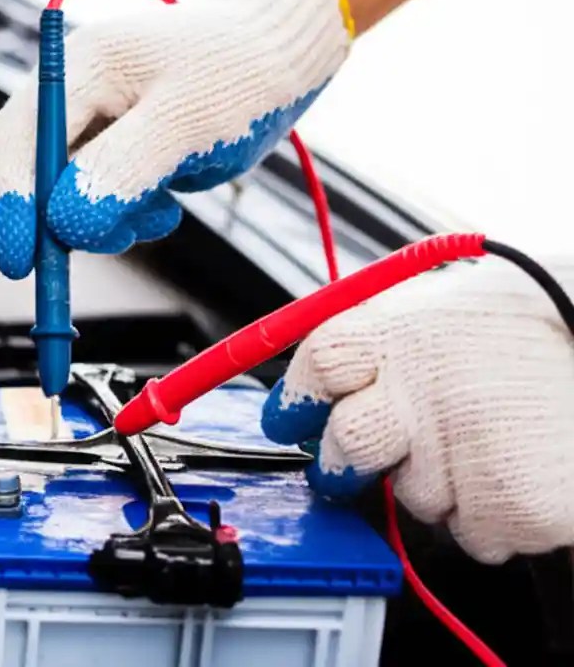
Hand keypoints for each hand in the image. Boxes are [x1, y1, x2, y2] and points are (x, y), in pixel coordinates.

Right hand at [0, 0, 353, 278]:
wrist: (283, 54)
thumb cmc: (241, 74)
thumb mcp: (186, 124)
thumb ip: (121, 172)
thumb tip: (64, 224)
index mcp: (83, 67)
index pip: (19, 138)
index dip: (9, 201)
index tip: (16, 262)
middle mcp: (78, 92)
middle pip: (33, 170)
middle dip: (57, 220)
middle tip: (89, 255)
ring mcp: (96, 121)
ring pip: (67, 193)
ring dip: (105, 219)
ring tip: (161, 212)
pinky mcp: (119, 147)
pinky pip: (100, 197)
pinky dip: (126, 215)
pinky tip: (166, 205)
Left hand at [261, 256, 573, 563]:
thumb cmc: (541, 329)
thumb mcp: (454, 305)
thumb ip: (385, 342)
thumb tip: (318, 383)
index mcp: (404, 328)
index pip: (318, 365)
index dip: (299, 399)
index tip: (295, 419)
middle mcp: (425, 386)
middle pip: (347, 444)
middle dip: (351, 460)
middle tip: (383, 453)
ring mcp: (466, 448)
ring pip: (415, 497)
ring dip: (446, 482)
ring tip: (500, 437)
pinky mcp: (510, 502)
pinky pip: (475, 532)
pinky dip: (497, 516)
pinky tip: (528, 468)